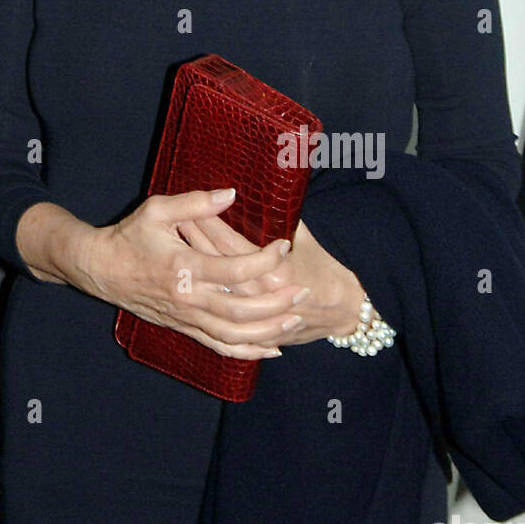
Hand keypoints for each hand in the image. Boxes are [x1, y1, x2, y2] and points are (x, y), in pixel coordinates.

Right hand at [75, 189, 309, 359]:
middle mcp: (189, 298)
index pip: (235, 269)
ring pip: (235, 335)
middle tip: (304, 291)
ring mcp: (187, 318)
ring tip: (295, 319)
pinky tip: (271, 349)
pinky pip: (220, 347)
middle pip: (242, 310)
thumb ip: (196, 203)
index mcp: (184, 267)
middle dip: (278, 303)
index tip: (284, 246)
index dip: (265, 260)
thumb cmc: (130, 236)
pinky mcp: (184, 328)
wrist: (101, 270)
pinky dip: (249, 352)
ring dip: (269, 331)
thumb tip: (231, 193)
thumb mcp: (157, 209)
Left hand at [179, 212, 365, 344]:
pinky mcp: (254, 328)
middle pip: (216, 264)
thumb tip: (259, 195)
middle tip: (177, 219)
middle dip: (196, 240)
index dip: (209, 224)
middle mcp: (260, 294)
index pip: (230, 243)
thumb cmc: (327, 266)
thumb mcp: (306, 236)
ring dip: (197, 263)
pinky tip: (192, 283)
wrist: (347, 307)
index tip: (191, 207)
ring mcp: (256, 314)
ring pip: (214, 287)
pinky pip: (222, 315)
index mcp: (272, 270)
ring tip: (179, 242)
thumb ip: (282, 218)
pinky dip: (204, 295)